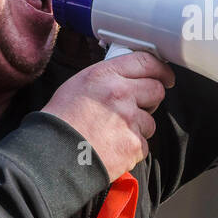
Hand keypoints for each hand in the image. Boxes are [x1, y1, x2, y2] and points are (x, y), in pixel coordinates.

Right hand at [42, 51, 175, 177]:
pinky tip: (112, 148)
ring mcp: (129, 120)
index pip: (146, 62)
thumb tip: (128, 78)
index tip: (165, 76)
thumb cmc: (60, 121)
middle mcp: (120, 93)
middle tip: (135, 109)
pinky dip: (132, 149)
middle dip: (150, 100)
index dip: (161, 69)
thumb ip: (106, 78)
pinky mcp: (133, 145)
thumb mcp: (78, 85)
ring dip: (138, 128)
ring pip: (150, 121)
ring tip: (113, 134)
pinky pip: (144, 145)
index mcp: (105, 75)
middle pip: (156, 90)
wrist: (52, 155)